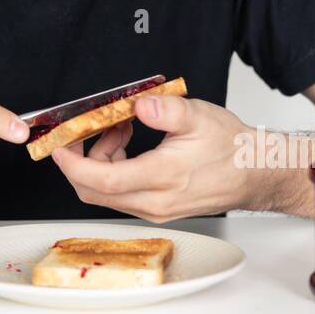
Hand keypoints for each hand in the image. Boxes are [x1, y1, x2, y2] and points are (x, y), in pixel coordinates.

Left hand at [50, 93, 257, 221]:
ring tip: (119, 129)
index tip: (59, 146)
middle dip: (80, 161)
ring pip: (107, 193)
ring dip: (100, 162)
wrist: (256, 174)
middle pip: (95, 192)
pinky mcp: (159, 208)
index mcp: (162, 178)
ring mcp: (156, 209)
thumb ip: (166, 110)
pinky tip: (128, 144)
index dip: (73, 164)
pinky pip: (122, 194)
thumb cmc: (231, 148)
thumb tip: (141, 104)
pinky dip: (114, 169)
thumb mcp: (199, 117)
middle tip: (85, 131)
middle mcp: (155, 202)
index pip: (102, 180)